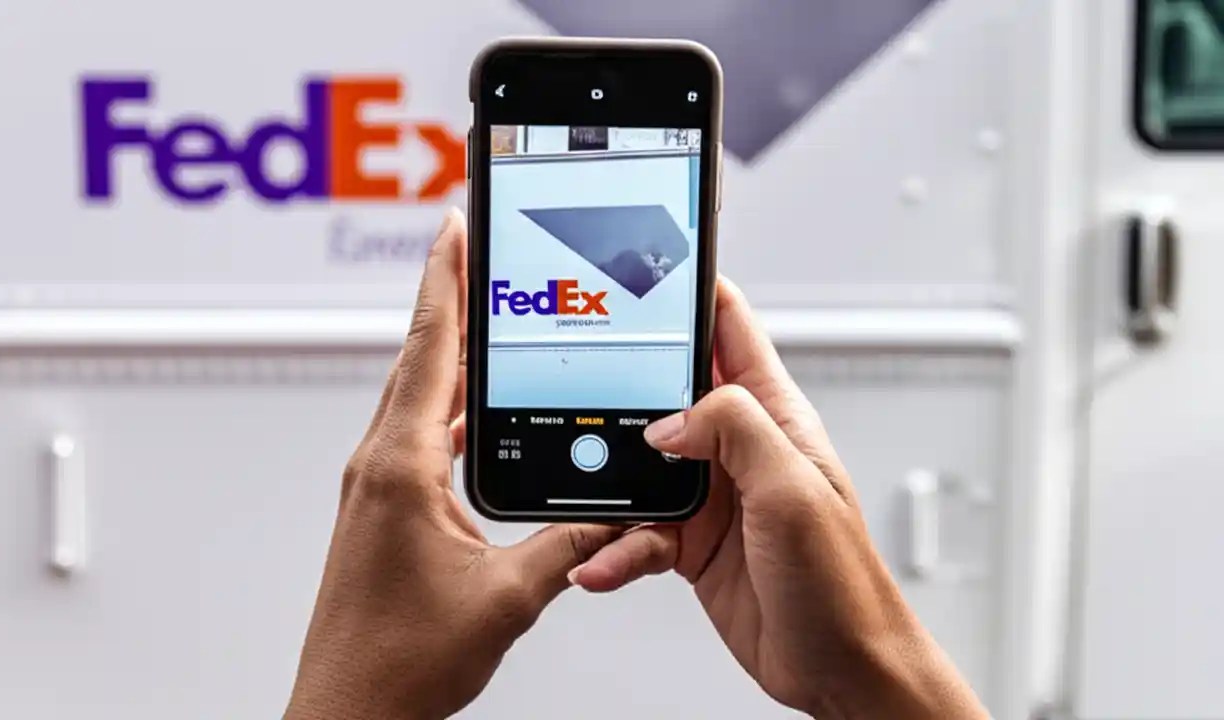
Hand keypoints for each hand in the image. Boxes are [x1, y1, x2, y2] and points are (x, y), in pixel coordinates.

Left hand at [285, 209, 622, 719]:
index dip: (445, 279)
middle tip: (475, 247)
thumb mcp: (507, 596)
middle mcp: (379, 465)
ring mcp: (377, 486)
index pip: (429, 348)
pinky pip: (419, 435)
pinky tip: (476, 408)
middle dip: (450, 296)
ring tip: (485, 312)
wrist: (347, 711)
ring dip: (450, 350)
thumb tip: (612, 512)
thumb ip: (567, 543)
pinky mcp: (382, 509)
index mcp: (401, 467)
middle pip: (421, 357)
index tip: (454, 227)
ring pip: (419, 396)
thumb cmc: (396, 663)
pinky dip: (450, 406)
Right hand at [568, 279, 988, 718]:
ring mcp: (711, 496)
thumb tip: (668, 418)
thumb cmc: (843, 585)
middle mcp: (739, 449)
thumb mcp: (793, 489)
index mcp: (774, 417)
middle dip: (620, 391)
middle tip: (576, 389)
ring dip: (608, 487)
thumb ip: (733, 431)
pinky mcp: (689, 542)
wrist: (839, 670)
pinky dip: (613, 547)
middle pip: (665, 393)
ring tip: (586, 504)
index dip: (691, 289)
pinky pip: (635, 531)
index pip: (730, 328)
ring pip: (638, 468)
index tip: (645, 262)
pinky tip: (603, 562)